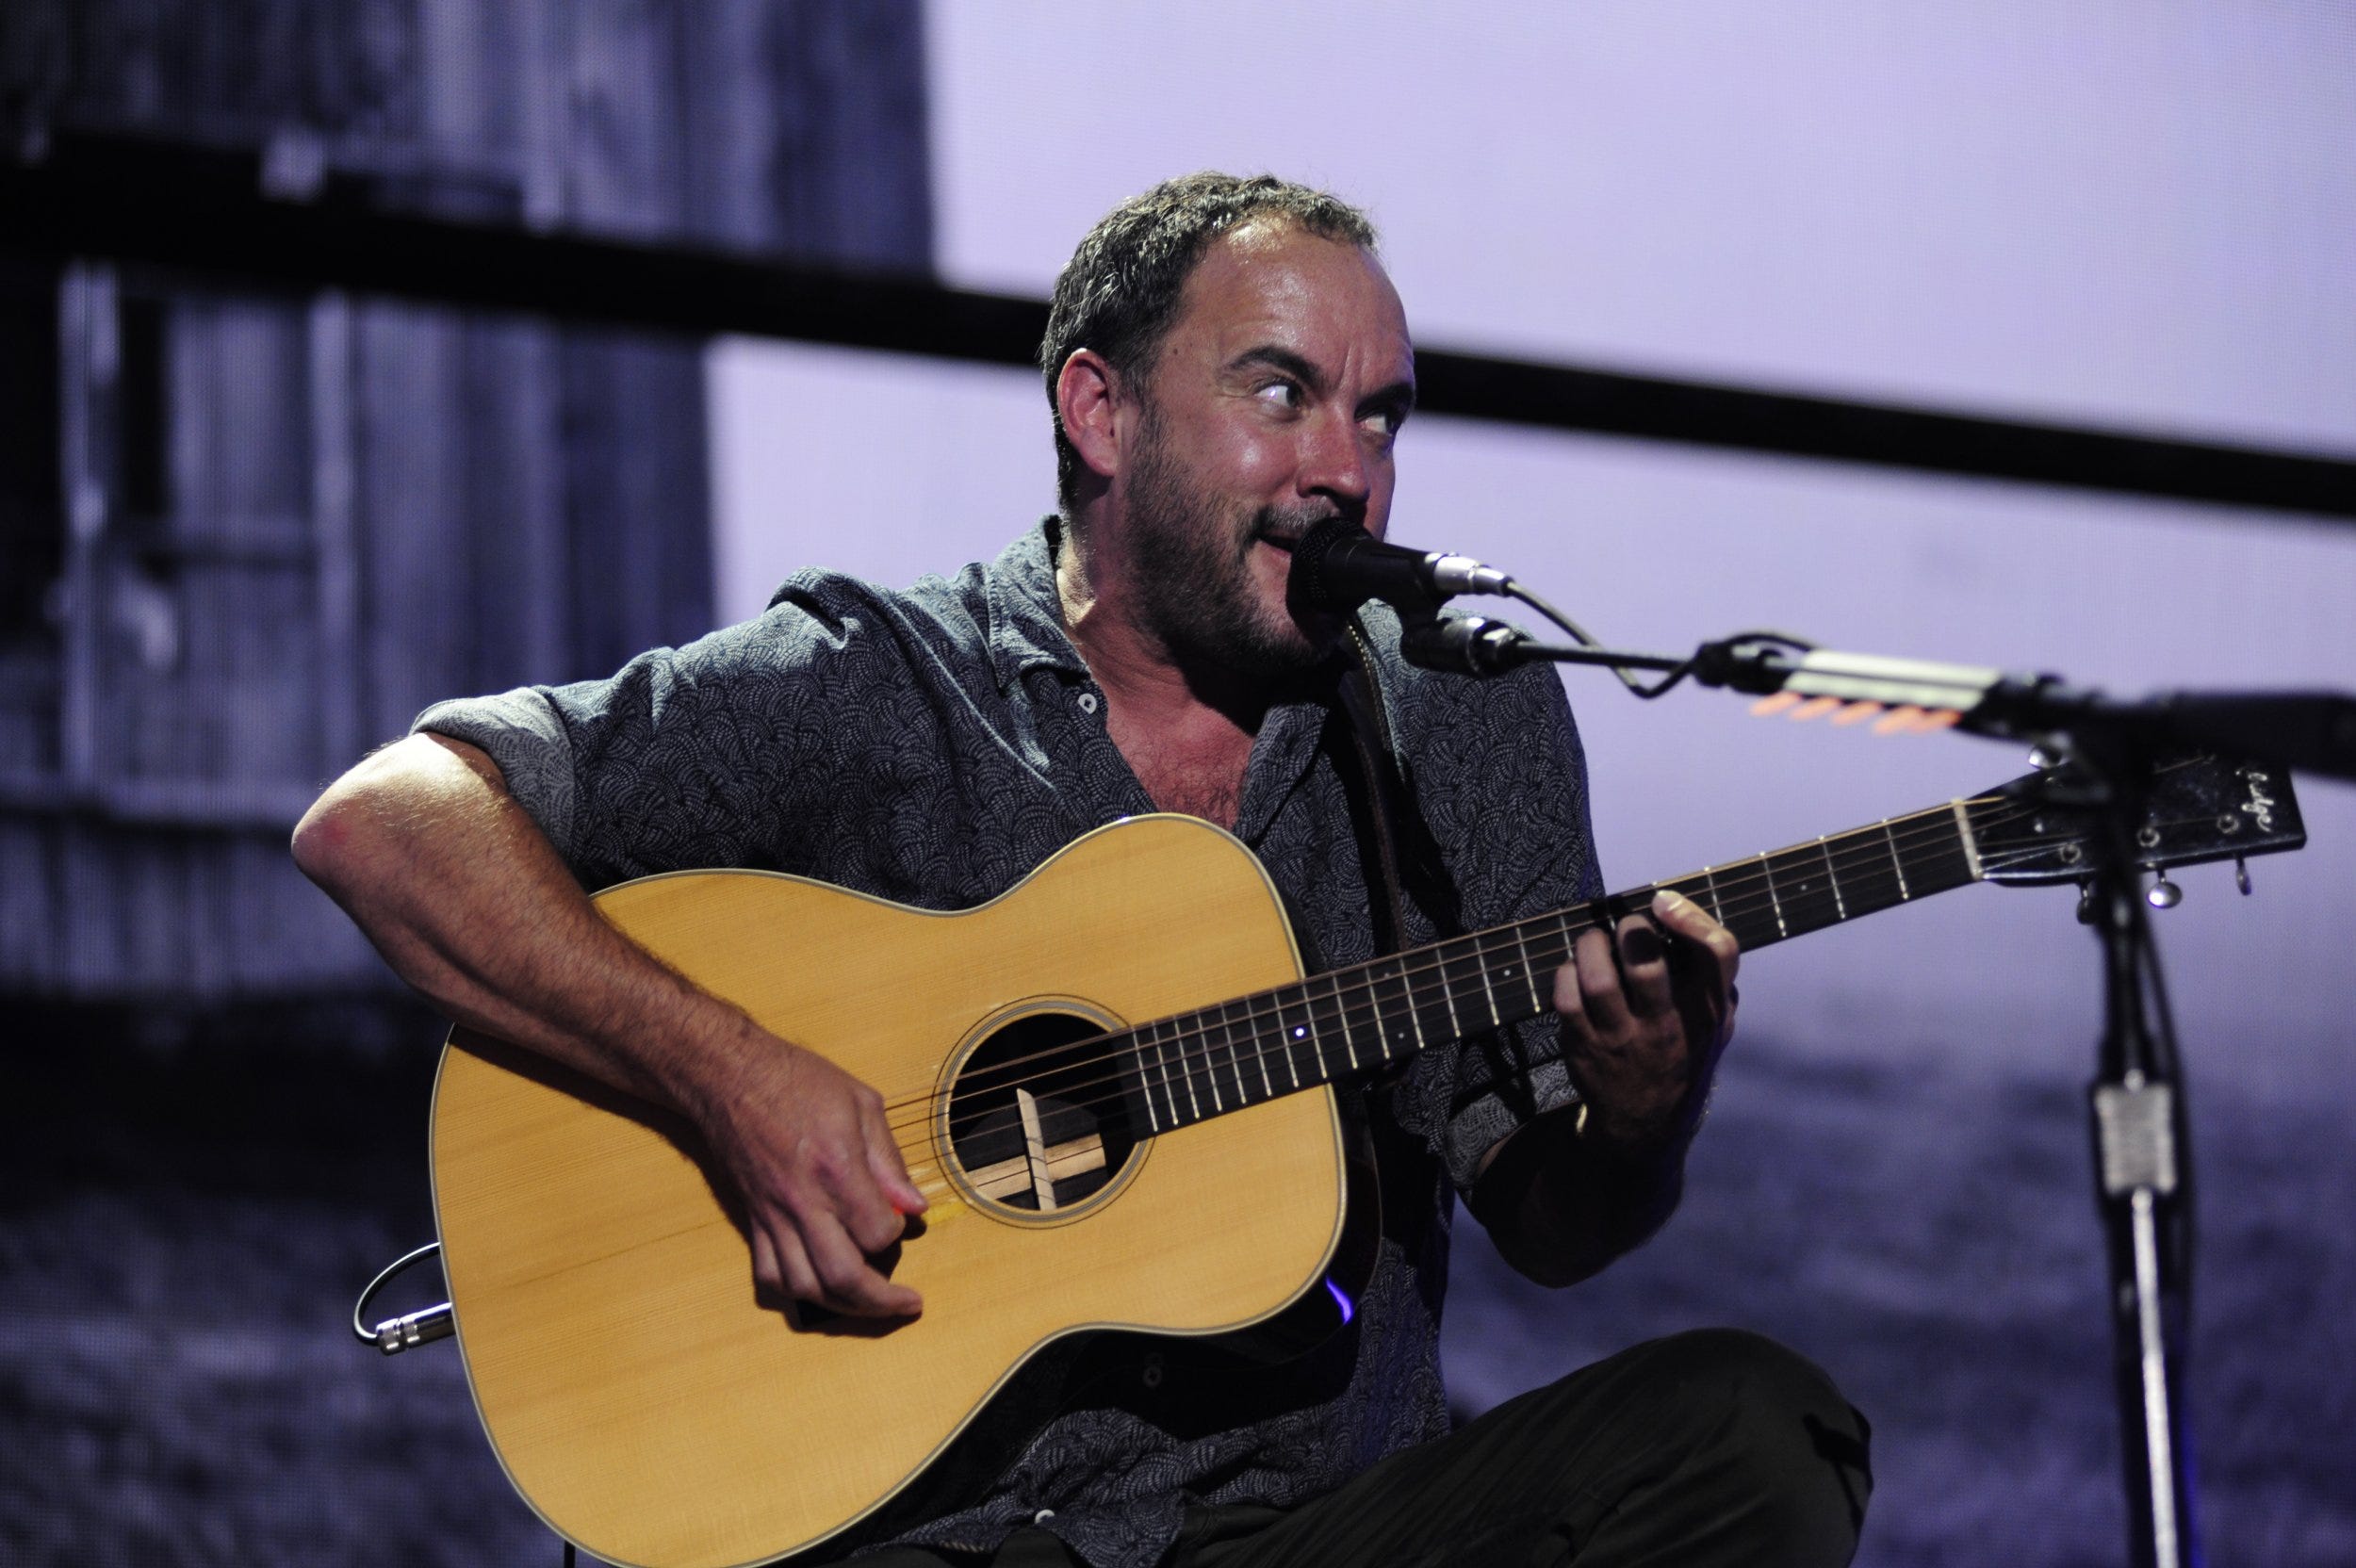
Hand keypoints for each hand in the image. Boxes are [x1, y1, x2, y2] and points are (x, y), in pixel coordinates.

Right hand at [694, 1036, 928, 1317]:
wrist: (730, 1076)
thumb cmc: (798, 1081)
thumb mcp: (862, 1103)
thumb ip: (889, 1161)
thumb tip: (914, 1206)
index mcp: (836, 1167)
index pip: (875, 1233)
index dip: (895, 1234)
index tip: (900, 1219)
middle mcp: (802, 1200)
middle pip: (841, 1276)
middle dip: (879, 1301)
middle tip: (904, 1303)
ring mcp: (773, 1215)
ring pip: (803, 1286)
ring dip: (840, 1305)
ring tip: (868, 1300)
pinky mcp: (753, 1221)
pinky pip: (769, 1275)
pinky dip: (797, 1291)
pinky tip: (820, 1284)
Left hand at [1552, 888, 1738, 1155]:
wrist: (1646, 1123)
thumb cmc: (1682, 1055)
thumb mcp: (1716, 1027)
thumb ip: (1716, 982)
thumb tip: (1690, 920)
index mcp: (1709, 1012)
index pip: (1717, 953)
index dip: (1691, 917)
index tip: (1665, 901)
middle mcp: (1668, 1025)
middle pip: (1647, 962)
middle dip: (1630, 927)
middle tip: (1627, 924)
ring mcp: (1623, 1038)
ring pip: (1597, 978)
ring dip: (1591, 944)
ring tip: (1595, 939)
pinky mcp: (1586, 1046)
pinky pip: (1566, 997)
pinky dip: (1566, 972)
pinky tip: (1575, 970)